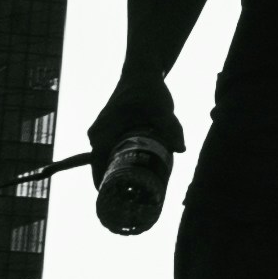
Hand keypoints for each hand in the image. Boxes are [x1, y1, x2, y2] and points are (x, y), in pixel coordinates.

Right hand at [89, 79, 178, 237]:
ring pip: (109, 164)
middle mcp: (97, 137)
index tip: (118, 208)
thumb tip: (181, 150)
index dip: (106, 190)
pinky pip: (114, 156)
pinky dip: (125, 167)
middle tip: (139, 205)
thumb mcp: (161, 107)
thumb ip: (170, 127)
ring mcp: (102, 136)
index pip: (96, 170)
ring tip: (143, 196)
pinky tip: (143, 178)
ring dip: (124, 178)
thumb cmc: (148, 88)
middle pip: (104, 170)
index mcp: (101, 134)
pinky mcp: (110, 135)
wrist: (142, 71)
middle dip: (119, 187)